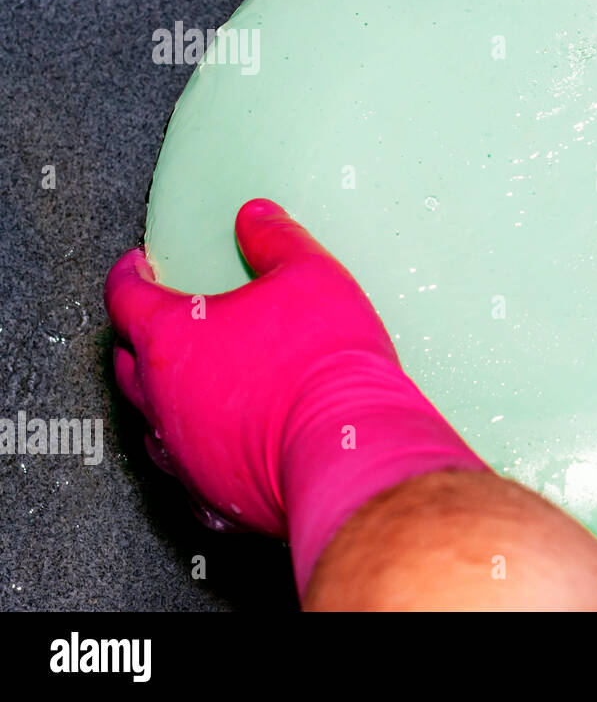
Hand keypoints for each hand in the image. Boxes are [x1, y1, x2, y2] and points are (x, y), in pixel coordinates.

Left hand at [105, 198, 484, 592]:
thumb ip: (277, 240)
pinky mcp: (211, 498)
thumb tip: (255, 216)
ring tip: (183, 386)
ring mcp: (184, 454)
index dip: (130, 275)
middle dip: (137, 337)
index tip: (136, 266)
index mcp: (174, 338)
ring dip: (161, 400)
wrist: (350, 446)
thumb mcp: (312, 275)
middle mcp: (164, 399)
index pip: (127, 297)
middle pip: (127, 364)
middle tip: (155, 321)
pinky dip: (195, 456)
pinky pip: (187, 477)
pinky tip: (215, 449)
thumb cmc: (325, 360)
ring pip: (151, 424)